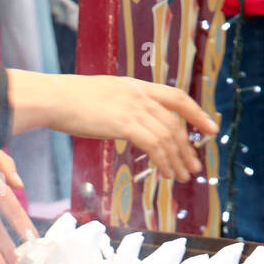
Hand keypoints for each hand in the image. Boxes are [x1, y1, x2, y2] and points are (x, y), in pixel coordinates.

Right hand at [6, 71, 218, 182]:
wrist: (53, 99)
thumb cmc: (68, 101)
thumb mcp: (101, 97)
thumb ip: (119, 108)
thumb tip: (125, 124)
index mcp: (135, 86)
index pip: (176, 97)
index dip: (196, 113)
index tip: (210, 128)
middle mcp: (139, 94)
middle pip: (175, 122)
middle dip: (188, 147)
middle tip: (194, 167)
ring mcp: (133, 108)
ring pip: (168, 136)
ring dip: (178, 159)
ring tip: (182, 177)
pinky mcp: (125, 123)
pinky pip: (154, 145)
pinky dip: (164, 161)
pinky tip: (165, 174)